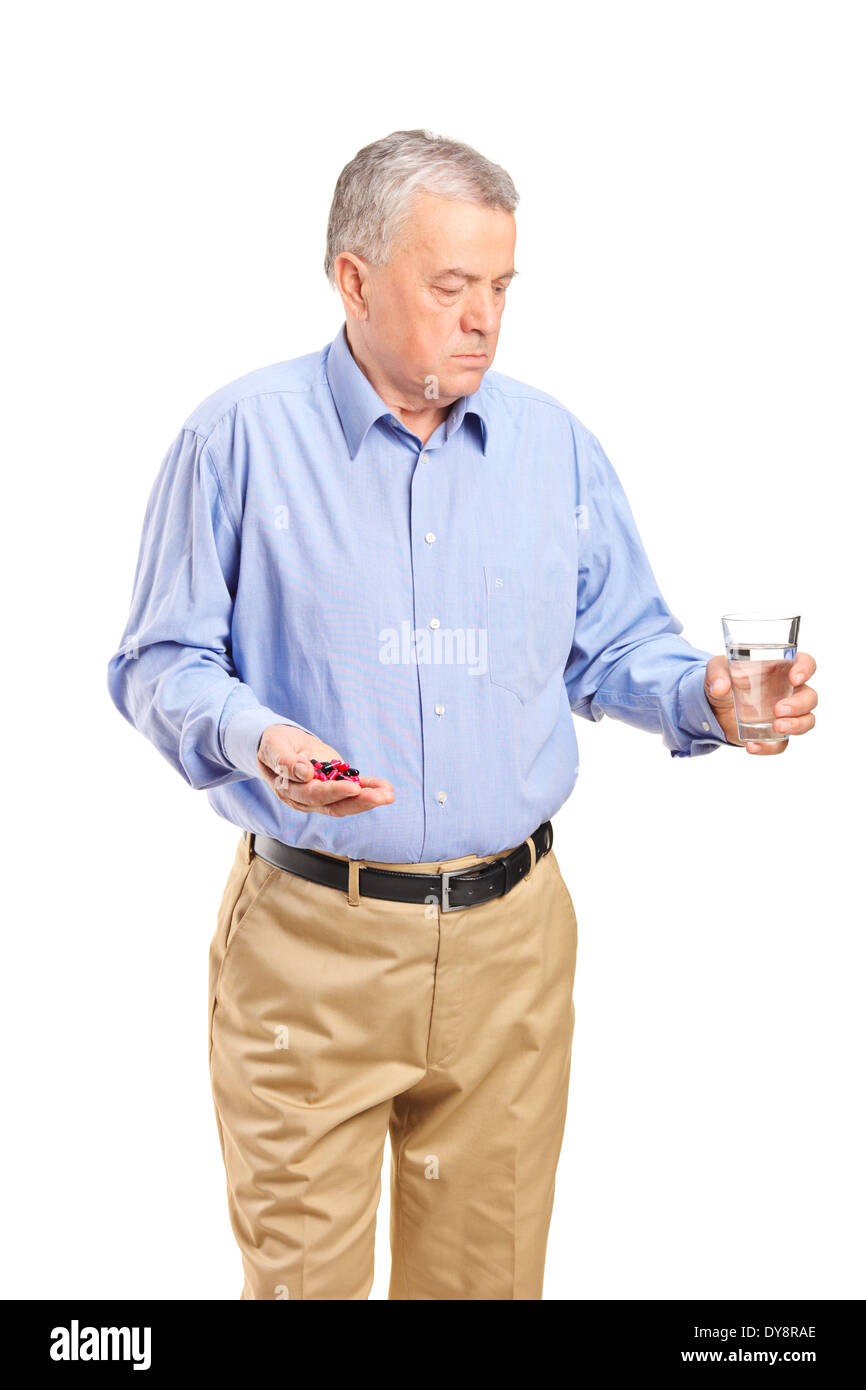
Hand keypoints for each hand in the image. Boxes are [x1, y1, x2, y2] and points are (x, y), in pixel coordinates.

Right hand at [256, 724, 394, 815]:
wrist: (278, 745)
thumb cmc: (274, 745)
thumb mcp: (274, 747)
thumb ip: (285, 762)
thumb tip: (305, 773)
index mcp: (290, 790)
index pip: (314, 795)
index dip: (334, 793)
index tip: (353, 788)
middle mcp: (308, 798)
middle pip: (335, 805)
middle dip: (361, 802)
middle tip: (383, 797)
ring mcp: (323, 794)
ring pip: (348, 803)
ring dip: (370, 799)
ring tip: (389, 794)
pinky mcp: (335, 786)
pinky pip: (354, 791)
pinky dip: (370, 789)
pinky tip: (386, 788)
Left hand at [704, 652, 817, 755]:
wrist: (714, 708)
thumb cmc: (724, 680)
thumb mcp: (716, 670)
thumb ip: (717, 674)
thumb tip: (720, 687)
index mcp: (781, 669)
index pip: (805, 664)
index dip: (806, 669)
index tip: (795, 678)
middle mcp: (789, 691)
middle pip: (810, 697)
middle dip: (799, 705)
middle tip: (778, 709)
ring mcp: (785, 715)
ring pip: (806, 721)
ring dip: (796, 726)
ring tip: (776, 728)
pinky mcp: (774, 734)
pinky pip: (782, 744)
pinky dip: (770, 747)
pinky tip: (753, 746)